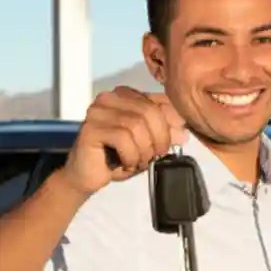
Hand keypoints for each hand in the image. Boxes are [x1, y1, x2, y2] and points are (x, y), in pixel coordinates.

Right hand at [60, 87, 186, 196]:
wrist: (86, 176)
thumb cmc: (117, 157)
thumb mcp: (147, 143)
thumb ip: (164, 133)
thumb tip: (184, 131)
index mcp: (126, 95)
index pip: (159, 101)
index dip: (171, 123)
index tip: (173, 142)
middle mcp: (110, 97)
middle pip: (149, 112)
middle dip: (158, 139)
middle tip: (156, 157)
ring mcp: (98, 111)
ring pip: (136, 125)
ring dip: (143, 150)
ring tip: (138, 162)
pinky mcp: (90, 128)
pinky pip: (122, 138)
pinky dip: (130, 155)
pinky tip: (126, 164)